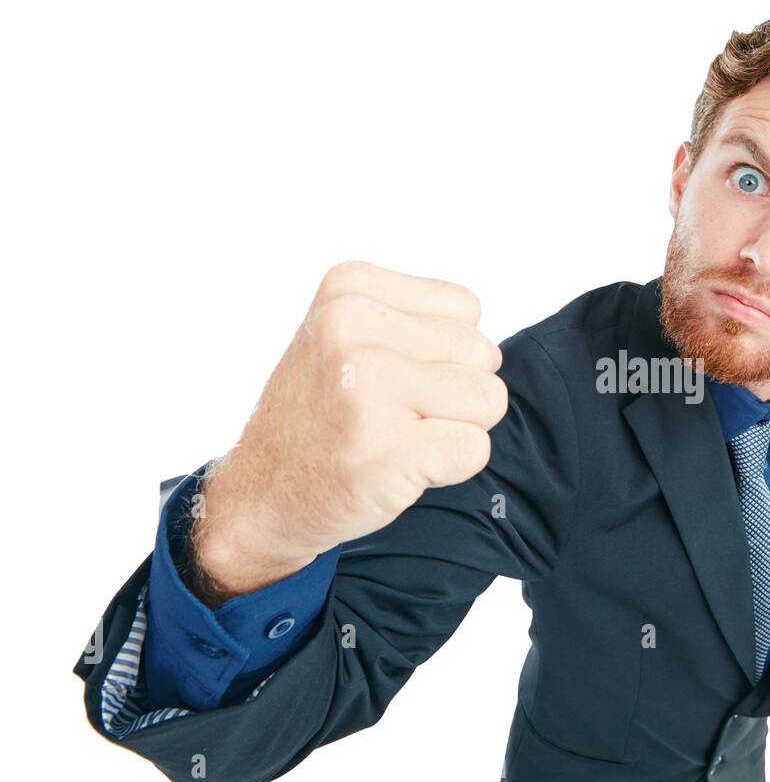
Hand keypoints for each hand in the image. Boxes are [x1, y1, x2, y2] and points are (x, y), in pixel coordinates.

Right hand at [195, 260, 507, 595]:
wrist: (263, 494)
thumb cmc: (325, 413)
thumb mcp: (349, 333)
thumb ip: (421, 319)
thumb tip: (494, 353)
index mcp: (349, 287)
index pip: (467, 309)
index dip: (442, 353)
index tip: (387, 378)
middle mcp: (352, 327)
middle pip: (481, 353)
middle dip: (451, 392)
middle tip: (389, 414)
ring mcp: (368, 387)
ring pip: (487, 399)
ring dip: (453, 428)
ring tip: (394, 437)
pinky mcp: (386, 448)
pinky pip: (475, 448)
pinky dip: (450, 467)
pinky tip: (397, 467)